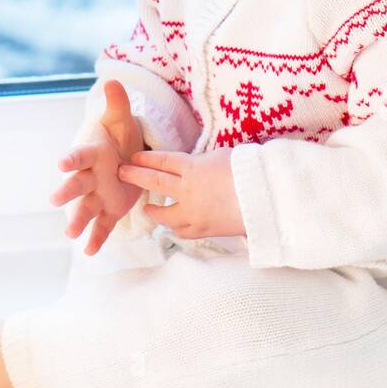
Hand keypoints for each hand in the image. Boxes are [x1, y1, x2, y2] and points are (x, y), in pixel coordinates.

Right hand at [49, 79, 147, 256]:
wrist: (126, 154)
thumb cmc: (119, 134)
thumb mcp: (121, 118)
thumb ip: (117, 102)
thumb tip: (112, 80)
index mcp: (93, 152)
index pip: (80, 155)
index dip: (72, 158)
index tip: (62, 162)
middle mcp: (91, 176)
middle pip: (77, 184)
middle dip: (67, 192)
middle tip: (54, 200)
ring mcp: (98, 194)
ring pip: (86, 209)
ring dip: (78, 221)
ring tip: (70, 235)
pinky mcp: (110, 209)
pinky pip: (103, 226)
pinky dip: (97, 239)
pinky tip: (90, 252)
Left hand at [116, 148, 244, 240]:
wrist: (265, 200)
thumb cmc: (249, 172)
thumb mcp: (222, 156)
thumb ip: (202, 162)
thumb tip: (193, 165)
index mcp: (192, 168)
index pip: (162, 161)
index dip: (145, 159)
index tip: (133, 158)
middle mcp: (187, 191)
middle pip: (154, 182)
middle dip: (135, 177)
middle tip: (121, 174)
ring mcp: (193, 213)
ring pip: (164, 215)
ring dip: (154, 211)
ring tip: (148, 210)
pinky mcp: (204, 230)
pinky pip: (183, 231)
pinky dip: (176, 227)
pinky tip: (174, 225)